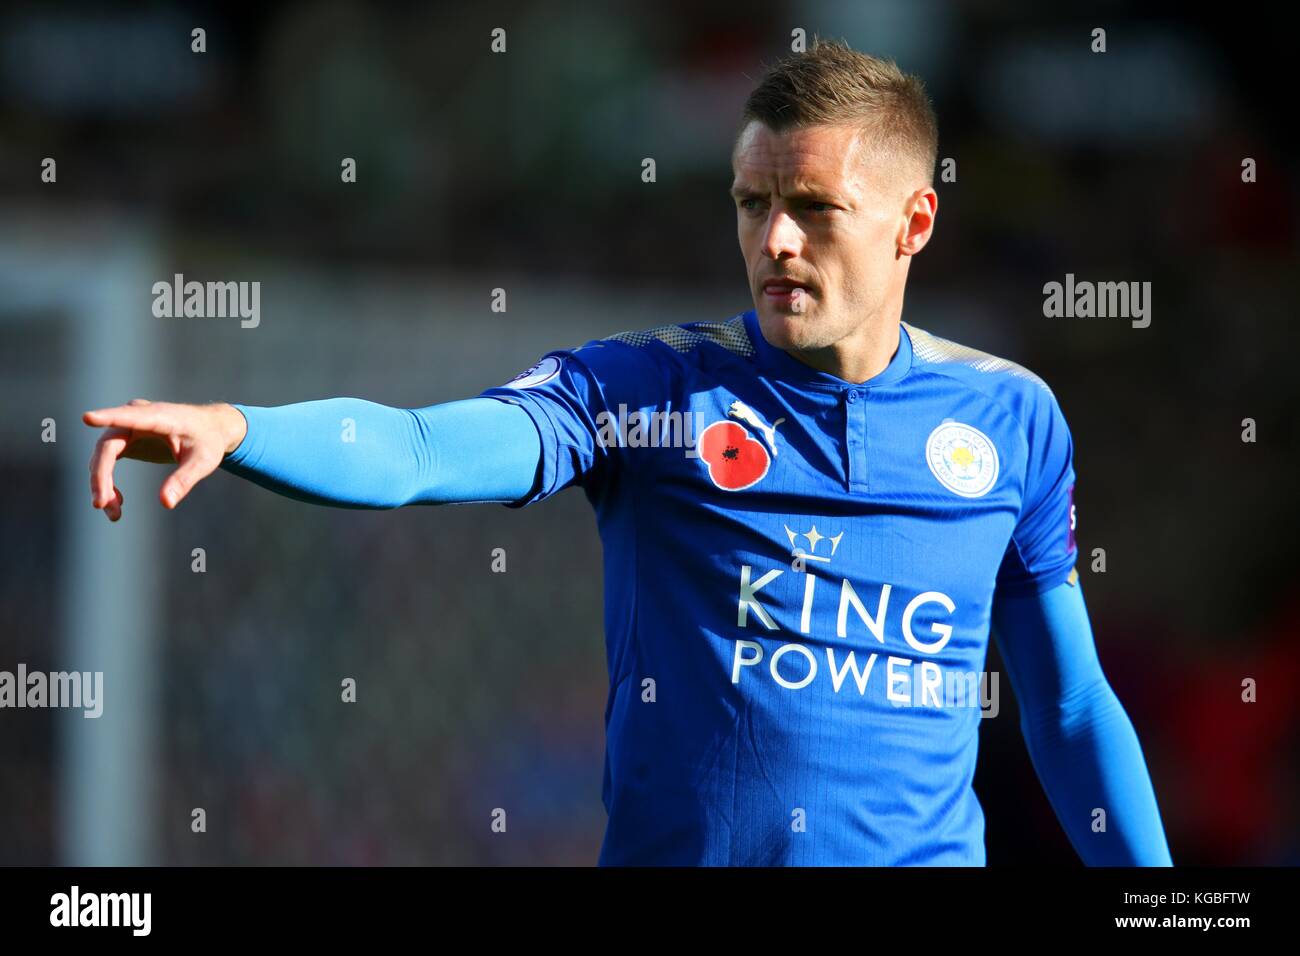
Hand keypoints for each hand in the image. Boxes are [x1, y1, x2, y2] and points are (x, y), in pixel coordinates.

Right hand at [82, 399, 246, 520]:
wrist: (210, 429)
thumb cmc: (208, 441)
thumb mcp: (203, 461)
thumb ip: (185, 479)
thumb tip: (166, 503)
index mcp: (159, 416)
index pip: (130, 417)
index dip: (108, 418)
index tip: (87, 418)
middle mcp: (137, 417)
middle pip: (107, 446)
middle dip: (101, 476)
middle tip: (101, 505)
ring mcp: (127, 427)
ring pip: (103, 456)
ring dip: (102, 484)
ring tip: (114, 514)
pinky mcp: (125, 439)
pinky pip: (106, 461)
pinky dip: (108, 482)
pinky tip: (117, 503)